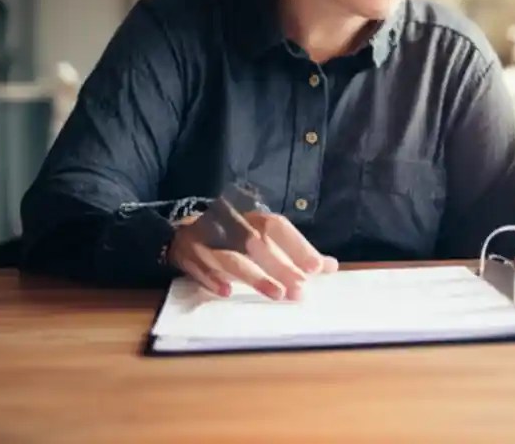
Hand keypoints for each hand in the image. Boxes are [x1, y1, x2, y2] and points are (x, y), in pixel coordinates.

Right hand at [168, 211, 338, 298]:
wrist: (184, 234)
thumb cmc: (234, 240)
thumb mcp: (264, 241)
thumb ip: (296, 254)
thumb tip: (331, 266)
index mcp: (253, 219)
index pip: (277, 227)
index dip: (297, 246)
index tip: (317, 267)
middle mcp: (232, 225)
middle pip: (257, 244)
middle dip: (280, 267)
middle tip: (301, 289)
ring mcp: (209, 240)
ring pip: (232, 257)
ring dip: (254, 277)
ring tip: (276, 294)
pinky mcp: (189, 255)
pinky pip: (200, 268)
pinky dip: (213, 280)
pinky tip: (227, 292)